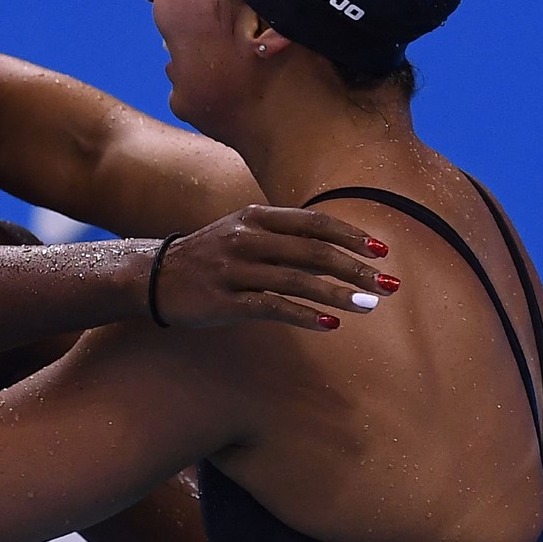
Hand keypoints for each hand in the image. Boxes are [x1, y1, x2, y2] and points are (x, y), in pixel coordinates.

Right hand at [151, 203, 398, 330]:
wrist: (153, 277)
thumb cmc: (208, 258)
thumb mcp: (242, 233)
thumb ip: (283, 237)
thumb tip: (336, 250)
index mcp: (256, 217)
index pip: (314, 223)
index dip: (351, 236)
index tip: (382, 251)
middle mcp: (246, 238)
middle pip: (313, 251)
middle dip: (356, 268)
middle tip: (389, 284)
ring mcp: (234, 269)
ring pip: (297, 280)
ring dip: (339, 293)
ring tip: (370, 305)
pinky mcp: (224, 301)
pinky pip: (272, 307)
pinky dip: (304, 315)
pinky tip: (329, 324)